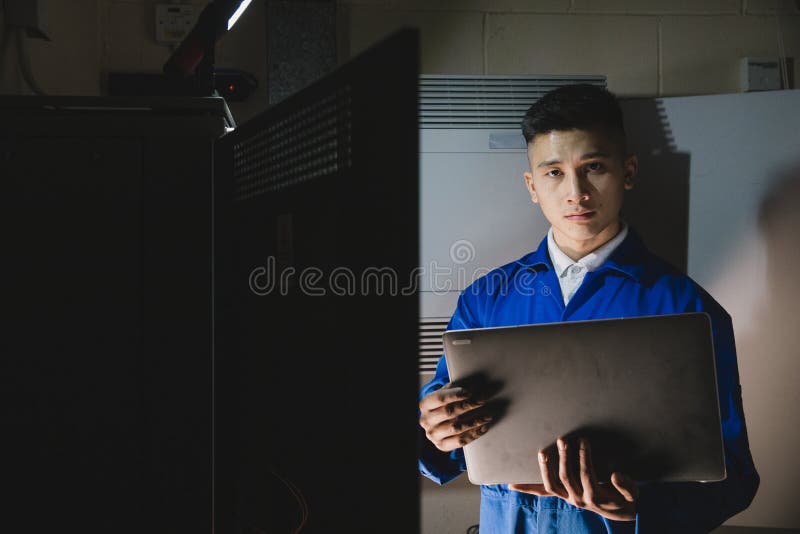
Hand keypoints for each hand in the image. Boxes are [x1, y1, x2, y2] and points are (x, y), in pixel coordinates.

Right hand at [418, 383, 493, 451]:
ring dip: (475, 421)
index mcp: (425, 405)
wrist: (436, 424)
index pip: (440, 398)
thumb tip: (472, 386)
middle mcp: (426, 420)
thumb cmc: (442, 406)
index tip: (469, 392)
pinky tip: (483, 427)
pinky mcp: (441, 446)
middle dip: (468, 405)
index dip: (456, 395)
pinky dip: (474, 434)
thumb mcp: (445, 393)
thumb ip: (455, 389)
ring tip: (487, 416)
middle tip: (481, 401)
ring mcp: (433, 435)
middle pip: (449, 412)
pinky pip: (460, 441)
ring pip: (456, 428)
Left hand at [509, 437, 637, 521]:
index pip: (586, 475)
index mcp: (595, 496)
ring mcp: (568, 498)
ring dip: (545, 468)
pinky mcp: (562, 495)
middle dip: (565, 457)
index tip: (584, 441)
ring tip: (543, 452)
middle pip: (567, 477)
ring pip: (552, 485)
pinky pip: (543, 492)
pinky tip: (512, 484)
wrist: (621, 513)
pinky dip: (528, 488)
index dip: (585, 458)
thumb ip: (626, 485)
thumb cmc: (627, 498)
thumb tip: (615, 475)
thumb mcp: (633, 493)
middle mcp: (578, 499)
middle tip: (563, 439)